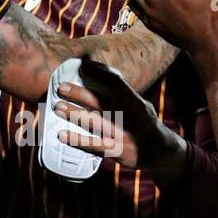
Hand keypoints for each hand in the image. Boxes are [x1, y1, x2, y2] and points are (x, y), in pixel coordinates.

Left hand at [53, 57, 188, 182]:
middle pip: (101, 102)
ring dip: (75, 114)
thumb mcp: (140, 104)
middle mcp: (128, 116)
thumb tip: (103, 73)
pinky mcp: (116, 151)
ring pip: (95, 122)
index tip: (82, 65)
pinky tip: (61, 134)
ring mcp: (122, 134)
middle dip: (80, 93)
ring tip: (57, 107)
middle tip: (60, 87)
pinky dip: (77, 140)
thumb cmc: (144, 123)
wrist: (161, 152)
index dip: (99, 73)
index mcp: (134, 102)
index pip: (116, 83)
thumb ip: (123, 92)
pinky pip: (94, 145)